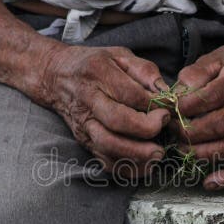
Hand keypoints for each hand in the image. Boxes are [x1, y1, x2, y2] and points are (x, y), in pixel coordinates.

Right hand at [35, 45, 169, 176]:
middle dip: (145, 129)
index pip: (129, 94)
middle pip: (116, 121)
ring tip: (157, 154)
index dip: (152, 104)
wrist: (56, 76)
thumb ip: (144, 71)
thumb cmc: (95, 64)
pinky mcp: (85, 141)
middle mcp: (88, 101)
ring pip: (108, 144)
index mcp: (98, 74)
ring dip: (136, 153)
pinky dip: (125, 168)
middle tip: (163, 127)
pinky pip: (104, 160)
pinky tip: (145, 166)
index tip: (167, 108)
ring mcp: (84, 124)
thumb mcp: (120, 55)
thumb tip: (165, 93)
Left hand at [175, 39, 223, 189]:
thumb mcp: (211, 60)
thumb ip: (194, 74)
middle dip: (191, 132)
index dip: (188, 106)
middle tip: (172, 131)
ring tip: (182, 150)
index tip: (171, 109)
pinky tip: (208, 182)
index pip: (212, 97)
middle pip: (221, 125)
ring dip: (203, 153)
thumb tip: (179, 94)